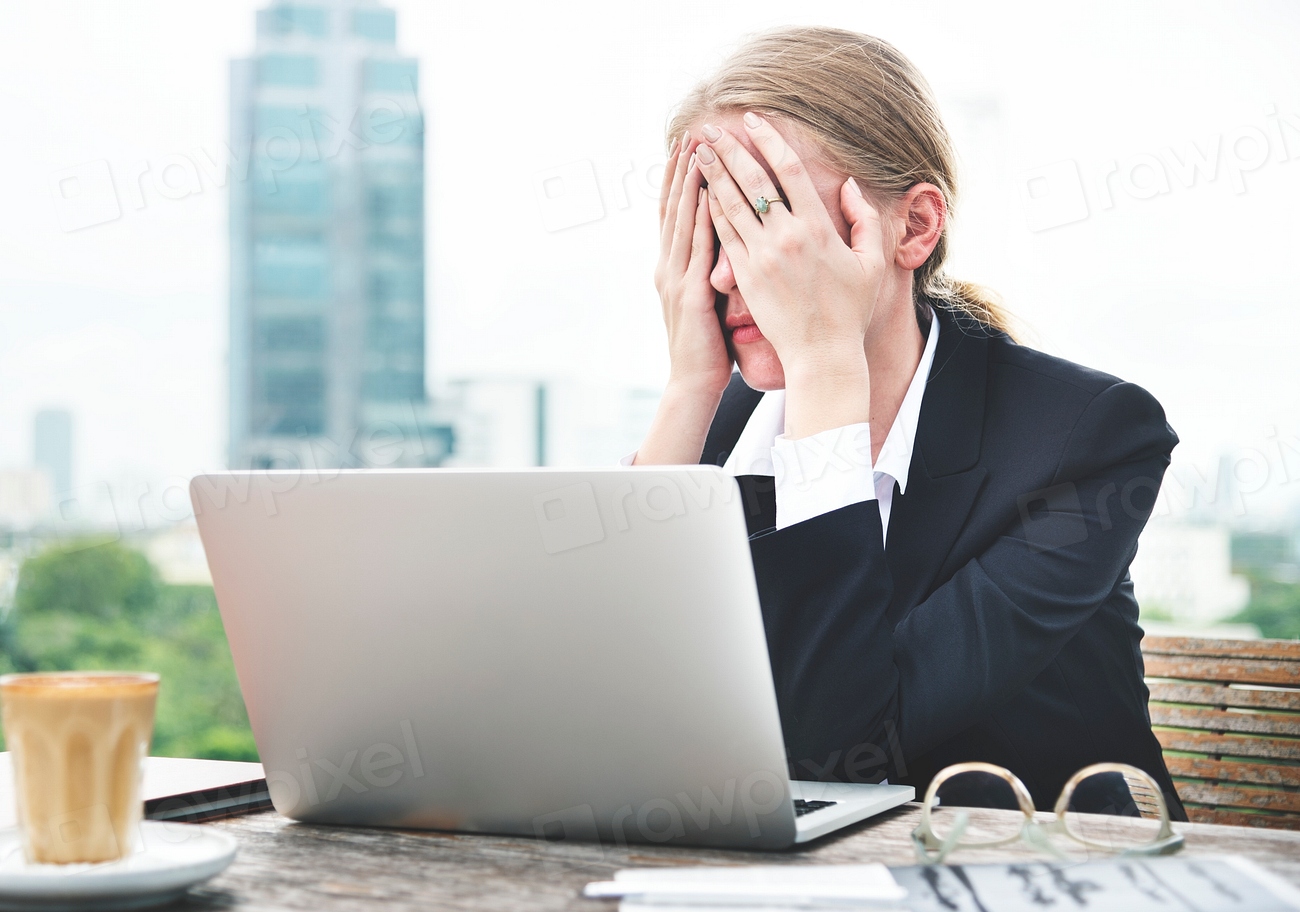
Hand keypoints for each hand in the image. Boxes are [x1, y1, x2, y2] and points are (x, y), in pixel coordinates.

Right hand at [654, 132, 732, 399]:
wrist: (694, 383)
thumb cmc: (709, 347)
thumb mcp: (709, 302)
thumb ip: (714, 271)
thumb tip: (728, 249)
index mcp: (674, 268)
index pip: (676, 216)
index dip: (680, 181)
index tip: (691, 149)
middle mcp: (669, 267)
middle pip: (673, 208)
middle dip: (681, 170)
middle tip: (691, 134)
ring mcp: (676, 278)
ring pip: (682, 219)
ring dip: (689, 182)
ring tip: (697, 148)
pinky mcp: (690, 293)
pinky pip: (697, 245)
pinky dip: (700, 215)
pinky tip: (708, 191)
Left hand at [697, 115, 885, 384]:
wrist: (822, 354)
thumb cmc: (850, 310)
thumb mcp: (871, 262)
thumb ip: (864, 219)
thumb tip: (849, 184)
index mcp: (818, 228)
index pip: (789, 171)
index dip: (769, 140)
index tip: (754, 120)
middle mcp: (786, 237)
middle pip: (752, 181)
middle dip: (730, 150)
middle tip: (712, 129)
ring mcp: (762, 257)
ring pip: (731, 205)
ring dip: (713, 175)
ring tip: (698, 152)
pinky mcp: (745, 277)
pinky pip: (724, 236)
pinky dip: (711, 211)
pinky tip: (701, 193)